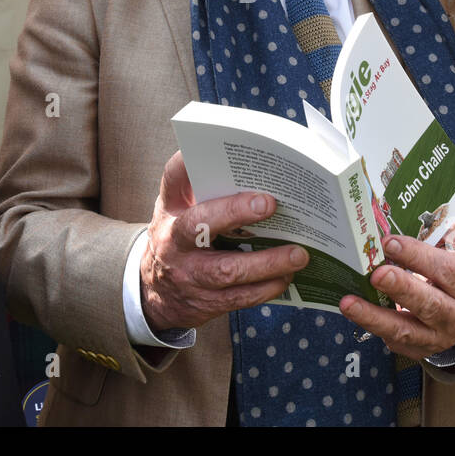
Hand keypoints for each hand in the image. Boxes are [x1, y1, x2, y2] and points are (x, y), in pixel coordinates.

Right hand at [140, 152, 308, 331]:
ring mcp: (190, 276)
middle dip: (234, 212)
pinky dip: (268, 288)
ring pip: (227, 270)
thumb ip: (197, 186)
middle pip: (199, 225)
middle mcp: (175, 243)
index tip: (212, 153)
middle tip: (269, 203)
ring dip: (266, 262)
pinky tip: (287, 276)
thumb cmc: (177, 240)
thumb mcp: (176, 210)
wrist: (156, 294)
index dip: (186, 165)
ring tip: (298, 253)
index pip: (173, 181)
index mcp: (170, 213)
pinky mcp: (208, 303)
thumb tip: (241, 164)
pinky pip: (240, 298)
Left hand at [339, 227, 454, 360]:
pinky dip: (372, 327)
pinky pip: (393, 341)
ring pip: (405, 329)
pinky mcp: (419, 350)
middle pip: (429, 303)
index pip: (446, 269)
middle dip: (400, 288)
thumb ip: (437, 237)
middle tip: (375, 274)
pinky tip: (355, 314)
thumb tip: (411, 220)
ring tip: (348, 303)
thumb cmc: (454, 274)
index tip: (389, 242)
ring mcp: (439, 337)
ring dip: (374, 316)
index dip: (417, 255)